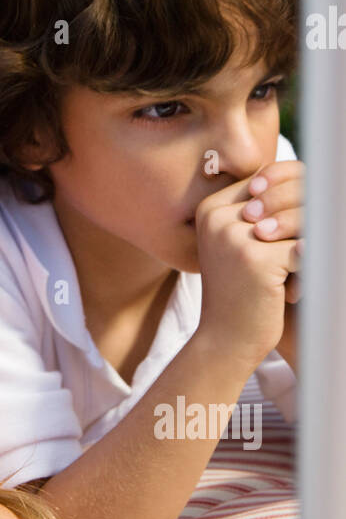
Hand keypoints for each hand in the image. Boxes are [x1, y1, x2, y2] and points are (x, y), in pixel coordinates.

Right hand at [194, 160, 302, 371]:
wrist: (225, 340)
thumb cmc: (241, 292)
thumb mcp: (242, 244)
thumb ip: (263, 212)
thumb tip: (308, 177)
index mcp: (210, 208)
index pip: (267, 180)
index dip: (292, 199)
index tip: (290, 236)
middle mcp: (217, 216)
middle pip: (286, 196)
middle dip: (305, 223)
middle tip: (301, 253)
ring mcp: (234, 235)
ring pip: (299, 222)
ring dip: (307, 247)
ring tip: (298, 271)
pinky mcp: (255, 257)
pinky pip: (303, 250)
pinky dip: (306, 272)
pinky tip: (292, 292)